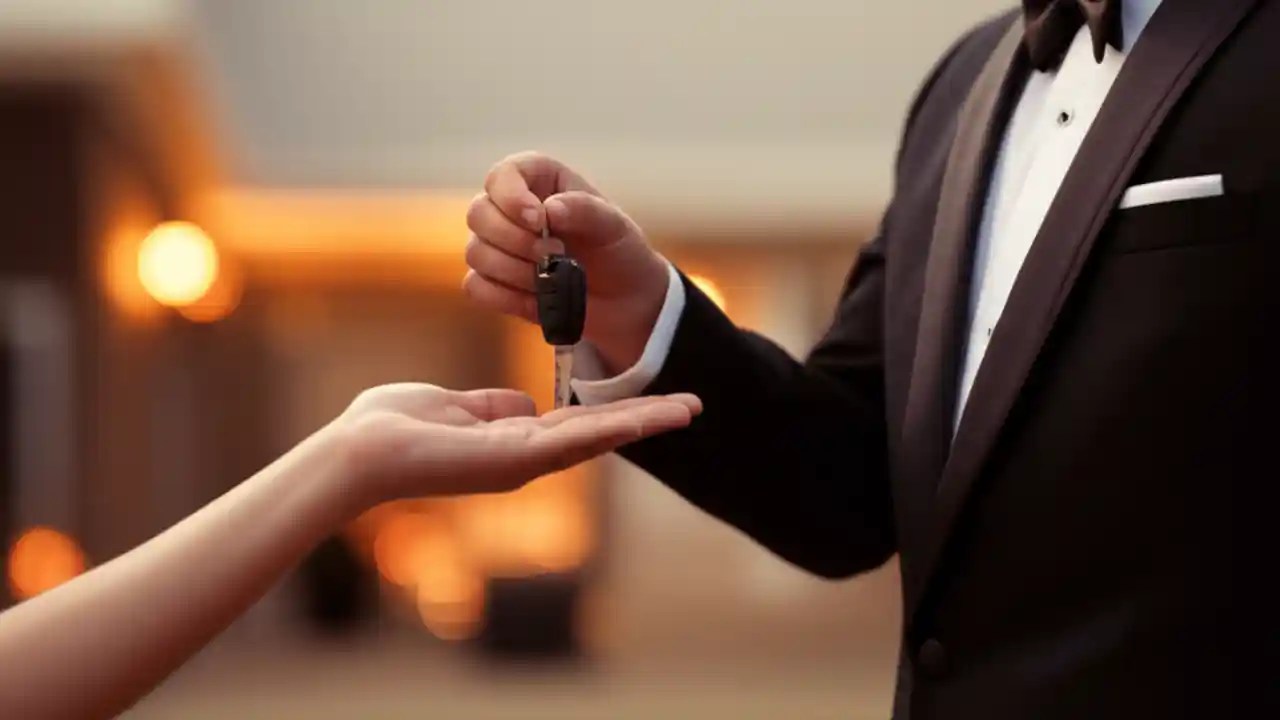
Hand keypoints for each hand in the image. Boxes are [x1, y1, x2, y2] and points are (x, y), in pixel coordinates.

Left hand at [329, 383, 700, 507]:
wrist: (358, 451)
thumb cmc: (392, 427)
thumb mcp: (454, 405)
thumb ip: (491, 405)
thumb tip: (525, 403)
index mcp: (512, 441)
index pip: (576, 423)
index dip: (616, 411)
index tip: (652, 400)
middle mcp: (525, 457)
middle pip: (599, 433)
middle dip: (646, 419)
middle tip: (694, 406)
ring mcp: (522, 462)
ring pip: (597, 437)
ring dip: (644, 422)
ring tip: (689, 408)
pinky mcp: (513, 460)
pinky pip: (573, 438)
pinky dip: (613, 426)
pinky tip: (644, 417)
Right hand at [463, 151, 669, 372]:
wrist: (626, 301)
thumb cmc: (620, 252)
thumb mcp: (614, 226)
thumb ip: (585, 209)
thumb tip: (548, 209)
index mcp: (538, 182)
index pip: (502, 175)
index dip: (510, 196)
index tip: (538, 219)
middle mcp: (510, 210)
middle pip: (478, 214)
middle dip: (515, 240)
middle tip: (556, 252)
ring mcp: (498, 248)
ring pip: (475, 253)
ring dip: (515, 270)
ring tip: (553, 278)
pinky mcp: (495, 284)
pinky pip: (476, 287)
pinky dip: (506, 297)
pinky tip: (537, 299)